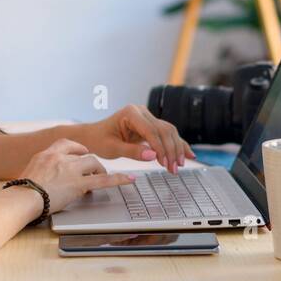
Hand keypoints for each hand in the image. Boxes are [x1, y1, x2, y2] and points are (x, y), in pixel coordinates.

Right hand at [19, 138, 133, 213]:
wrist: (22, 199)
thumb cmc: (21, 193)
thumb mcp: (30, 173)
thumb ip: (42, 170)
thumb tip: (49, 178)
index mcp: (47, 154)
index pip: (67, 143)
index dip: (77, 149)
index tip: (80, 153)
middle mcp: (61, 158)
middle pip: (83, 154)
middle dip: (90, 163)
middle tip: (92, 171)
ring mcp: (71, 169)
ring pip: (93, 163)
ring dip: (99, 170)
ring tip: (101, 178)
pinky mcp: (79, 183)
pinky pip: (103, 179)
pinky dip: (119, 179)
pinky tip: (129, 179)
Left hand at [81, 104, 195, 173]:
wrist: (92, 136)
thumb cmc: (99, 140)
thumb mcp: (112, 149)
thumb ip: (132, 152)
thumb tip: (153, 156)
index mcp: (131, 113)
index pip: (151, 131)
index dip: (160, 148)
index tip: (164, 163)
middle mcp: (142, 112)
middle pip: (164, 130)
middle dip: (171, 150)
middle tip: (173, 168)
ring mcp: (147, 117)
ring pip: (169, 132)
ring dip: (176, 149)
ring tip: (178, 165)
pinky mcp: (150, 125)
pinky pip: (166, 134)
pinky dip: (177, 145)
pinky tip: (187, 154)